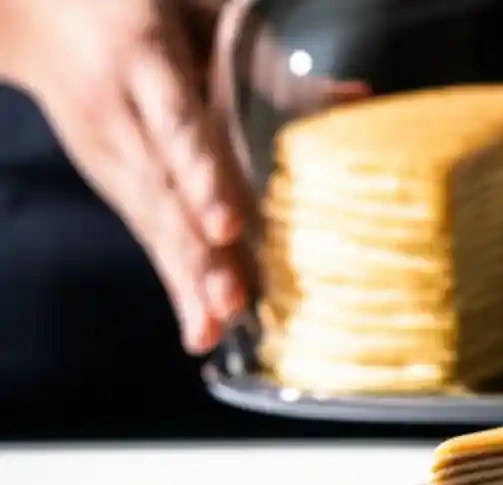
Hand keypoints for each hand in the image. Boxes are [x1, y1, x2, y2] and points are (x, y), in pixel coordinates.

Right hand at [0, 0, 369, 354]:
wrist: (38, 14)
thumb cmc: (143, 7)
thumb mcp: (201, 14)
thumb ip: (269, 62)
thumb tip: (358, 99)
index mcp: (143, 60)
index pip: (177, 128)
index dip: (202, 178)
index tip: (229, 223)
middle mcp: (119, 115)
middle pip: (160, 193)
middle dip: (195, 252)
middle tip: (231, 301)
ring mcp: (108, 155)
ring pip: (151, 223)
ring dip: (186, 280)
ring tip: (218, 327)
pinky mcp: (112, 184)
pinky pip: (148, 236)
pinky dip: (175, 284)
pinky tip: (203, 328)